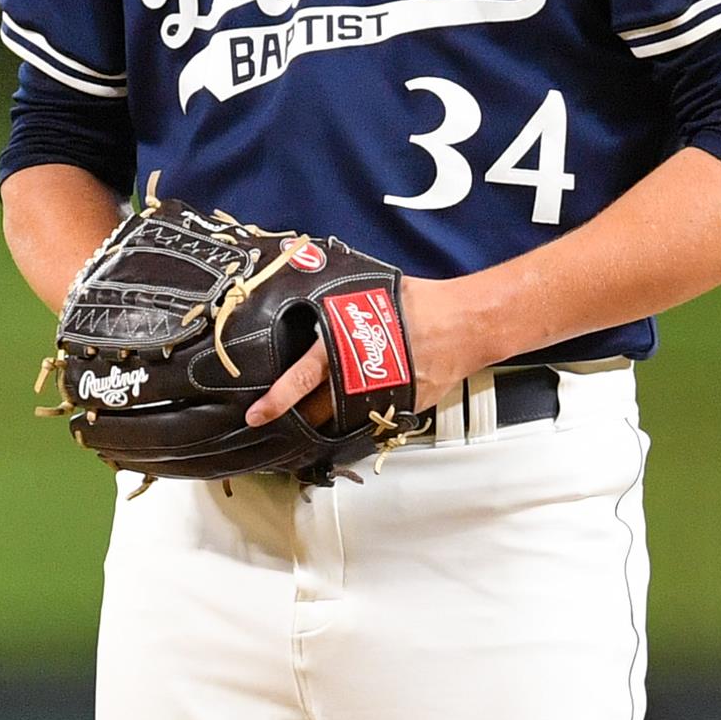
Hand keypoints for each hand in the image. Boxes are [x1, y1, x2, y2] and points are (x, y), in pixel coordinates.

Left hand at [244, 275, 488, 427]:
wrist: (464, 324)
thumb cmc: (419, 304)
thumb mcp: (368, 295)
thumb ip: (339, 307)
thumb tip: (313, 299)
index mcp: (345, 346)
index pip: (302, 378)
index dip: (276, 399)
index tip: (257, 414)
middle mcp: (360, 378)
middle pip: (317, 413)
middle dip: (297, 420)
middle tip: (278, 424)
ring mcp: (381, 399)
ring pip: (342, 424)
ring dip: (325, 424)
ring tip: (308, 425)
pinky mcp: (402, 410)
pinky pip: (369, 420)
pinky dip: (356, 419)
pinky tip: (349, 414)